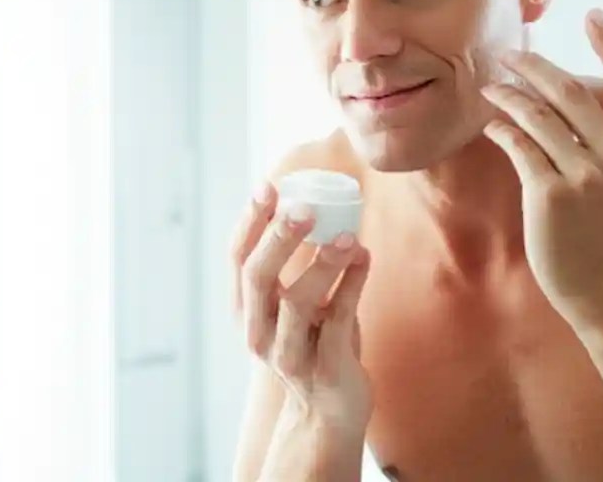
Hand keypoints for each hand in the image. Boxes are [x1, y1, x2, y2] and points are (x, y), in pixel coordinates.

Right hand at [231, 184, 372, 439]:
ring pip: (297, 303)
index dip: (250, 222)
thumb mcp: (295, 307)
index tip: (268, 186)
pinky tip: (364, 258)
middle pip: (258, 278)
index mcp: (248, 311)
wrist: (328, 416)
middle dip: (278, 239)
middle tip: (303, 207)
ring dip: (321, 265)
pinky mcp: (325, 368)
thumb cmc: (315, 346)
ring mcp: (289, 353)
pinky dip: (352, 286)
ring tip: (347, 236)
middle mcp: (260, 332)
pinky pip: (338, 323)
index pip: (238, 260)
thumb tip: (318, 204)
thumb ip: (297, 268)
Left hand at [480, 9, 602, 323]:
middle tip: (511, 52)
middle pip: (573, 90)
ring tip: (491, 85)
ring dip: (510, 94)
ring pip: (539, 114)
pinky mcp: (552, 194)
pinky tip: (491, 124)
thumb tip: (581, 96)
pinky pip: (519, 145)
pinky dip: (501, 129)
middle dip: (536, 65)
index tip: (595, 14)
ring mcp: (588, 175)